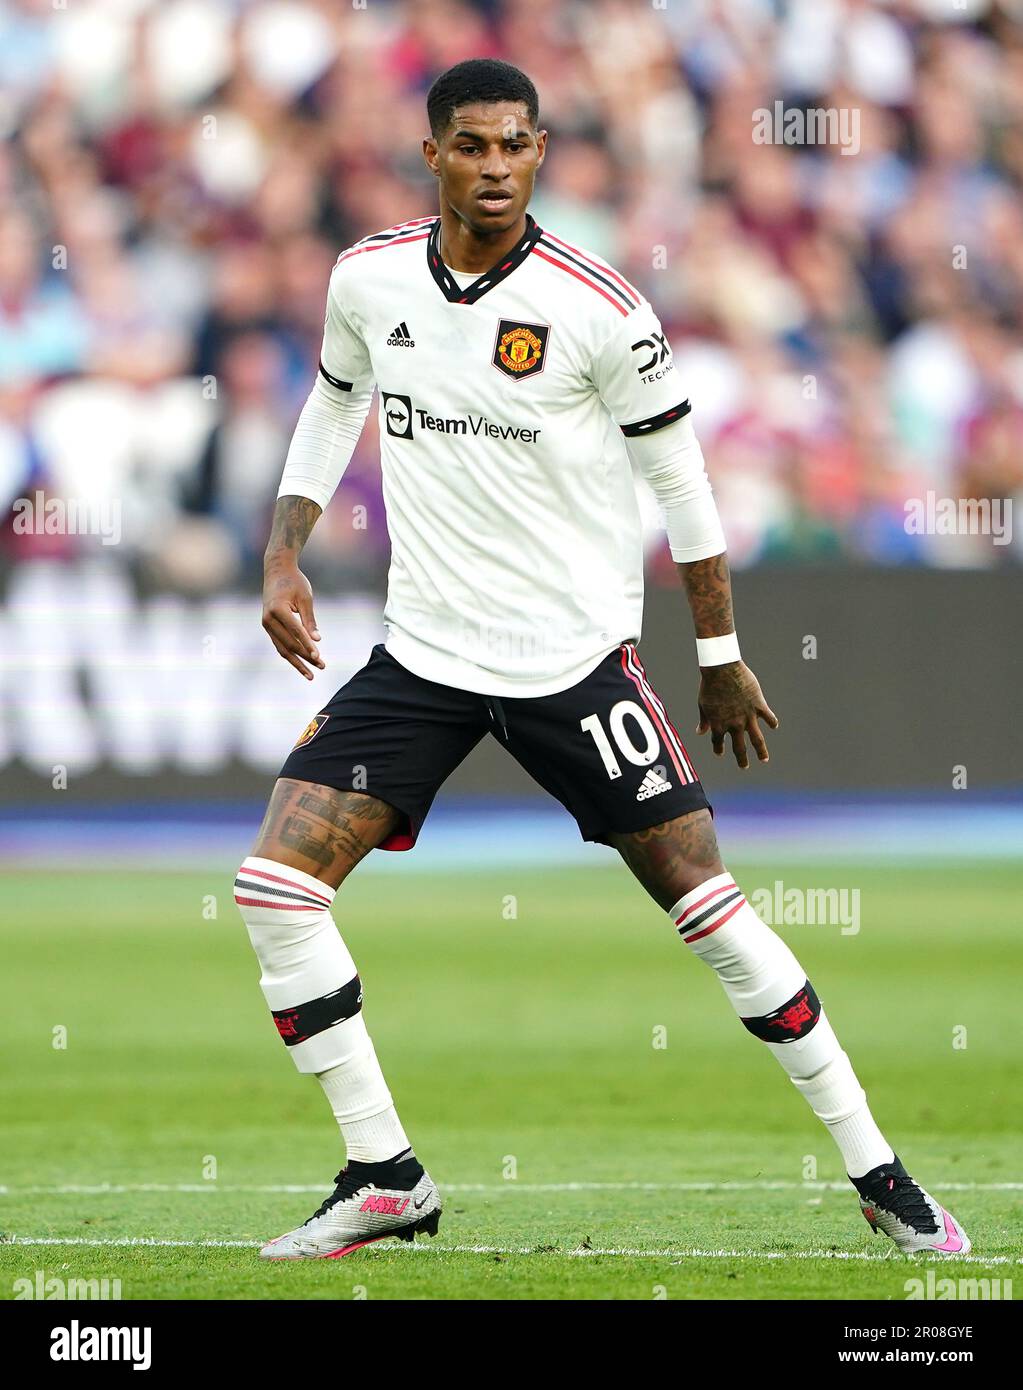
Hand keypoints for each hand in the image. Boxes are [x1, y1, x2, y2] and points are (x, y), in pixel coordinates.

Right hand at [262, 562, 324, 679]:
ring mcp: (266, 624)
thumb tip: (317, 640)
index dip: (308, 646)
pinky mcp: (268, 626)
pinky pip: (279, 644)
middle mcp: (268, 619)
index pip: (296, 633)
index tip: (319, 657)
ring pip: (282, 648)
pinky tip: (302, 664)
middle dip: (306, 657)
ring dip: (297, 662)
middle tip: (322, 666)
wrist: (276, 571)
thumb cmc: (294, 582)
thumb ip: (310, 620)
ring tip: (311, 674)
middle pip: (289, 644)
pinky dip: (290, 654)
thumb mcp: (305, 598)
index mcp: (278, 610)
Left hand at [696, 660, 777, 768]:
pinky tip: (774, 726)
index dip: (718, 748)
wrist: (722, 669)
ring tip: (764, 759)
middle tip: (744, 767)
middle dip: (741, 759)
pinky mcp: (759, 705)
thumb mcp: (703, 704)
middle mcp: (734, 724)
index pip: (718, 742)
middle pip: (739, 748)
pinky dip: (772, 722)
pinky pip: (768, 717)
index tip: (719, 753)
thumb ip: (704, 720)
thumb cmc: (709, 686)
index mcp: (718, 724)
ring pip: (757, 739)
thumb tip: (699, 733)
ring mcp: (748, 716)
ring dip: (761, 751)